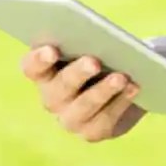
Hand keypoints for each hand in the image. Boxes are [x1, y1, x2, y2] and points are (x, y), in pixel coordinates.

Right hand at [20, 46, 144, 142]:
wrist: (129, 77)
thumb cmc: (105, 51)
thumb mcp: (96, 41)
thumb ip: (89, 36)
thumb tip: (97, 34)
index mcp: (44, 71)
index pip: (31, 67)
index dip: (38, 60)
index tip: (52, 49)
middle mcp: (52, 98)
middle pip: (59, 88)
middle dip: (77, 74)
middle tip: (94, 62)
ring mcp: (70, 118)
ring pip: (83, 107)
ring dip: (102, 91)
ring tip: (120, 77)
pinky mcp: (92, 131)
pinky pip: (105, 120)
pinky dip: (120, 102)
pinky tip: (133, 88)